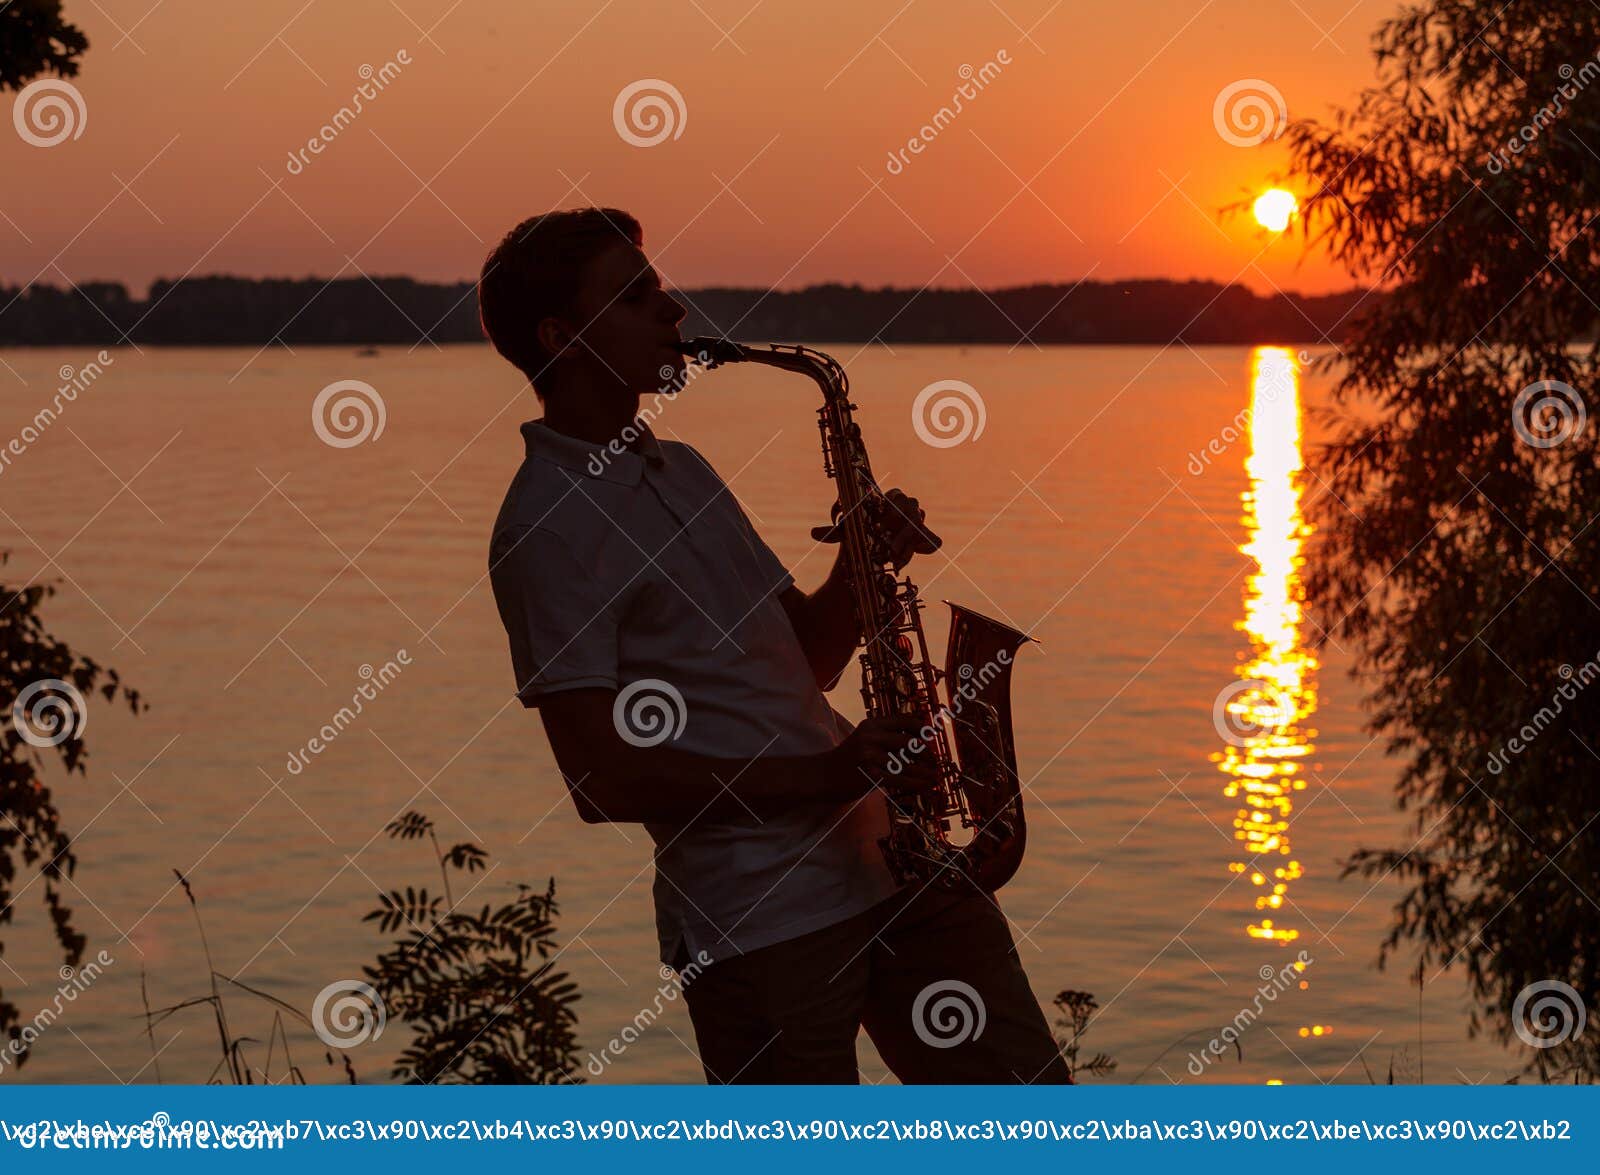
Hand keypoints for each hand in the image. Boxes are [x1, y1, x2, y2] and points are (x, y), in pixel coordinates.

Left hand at [809, 488, 940, 571]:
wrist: (879, 540)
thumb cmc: (863, 528)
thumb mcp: (849, 531)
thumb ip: (834, 532)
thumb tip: (812, 533)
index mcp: (892, 498)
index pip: (900, 498)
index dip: (892, 512)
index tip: (881, 526)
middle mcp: (909, 507)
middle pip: (914, 513)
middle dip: (902, 532)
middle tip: (890, 549)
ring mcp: (920, 522)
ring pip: (921, 529)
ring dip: (909, 545)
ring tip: (894, 561)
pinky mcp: (926, 538)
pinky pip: (933, 542)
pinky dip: (924, 549)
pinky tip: (905, 561)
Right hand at [826, 714, 940, 797]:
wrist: (822, 775)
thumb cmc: (847, 759)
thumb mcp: (864, 739)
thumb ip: (886, 737)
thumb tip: (918, 742)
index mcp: (872, 725)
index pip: (904, 721)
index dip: (922, 728)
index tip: (933, 735)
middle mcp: (872, 737)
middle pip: (909, 742)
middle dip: (927, 754)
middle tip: (935, 762)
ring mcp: (870, 755)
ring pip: (907, 764)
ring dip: (925, 772)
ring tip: (935, 777)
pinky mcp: (871, 774)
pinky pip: (900, 779)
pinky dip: (916, 784)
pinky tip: (925, 786)